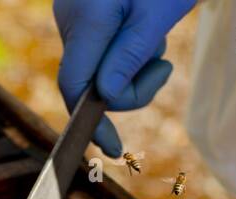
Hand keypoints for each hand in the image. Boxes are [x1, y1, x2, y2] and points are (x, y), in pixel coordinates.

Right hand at [54, 0, 195, 156]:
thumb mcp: (160, 13)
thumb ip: (130, 57)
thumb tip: (105, 98)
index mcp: (88, 19)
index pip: (77, 86)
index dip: (92, 122)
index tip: (111, 148)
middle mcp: (70, 19)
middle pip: (88, 80)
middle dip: (129, 86)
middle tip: (166, 67)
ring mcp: (71, 15)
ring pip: (95, 66)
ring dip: (131, 65)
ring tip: (158, 36)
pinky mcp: (79, 12)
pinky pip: (97, 48)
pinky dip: (123, 49)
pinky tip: (144, 26)